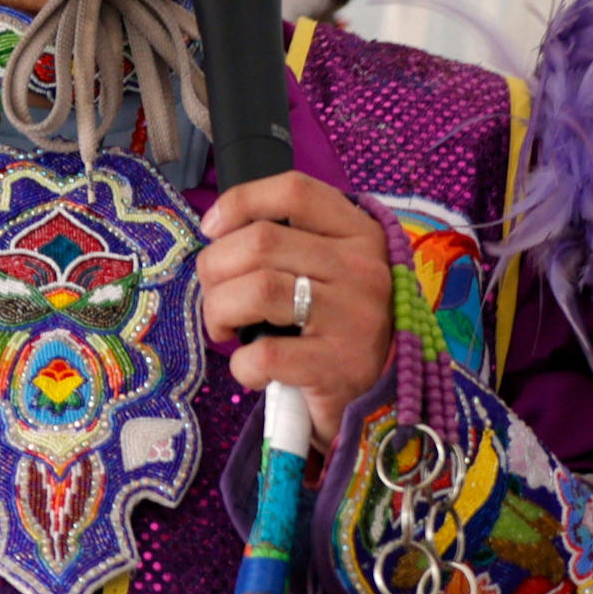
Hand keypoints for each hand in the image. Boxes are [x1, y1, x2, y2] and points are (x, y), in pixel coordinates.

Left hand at [197, 172, 397, 445]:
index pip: (295, 191)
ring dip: (220, 311)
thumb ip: (290, 244)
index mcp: (360, 234)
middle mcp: (363, 268)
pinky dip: (241, 364)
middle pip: (261, 242)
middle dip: (215, 269)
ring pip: (257, 290)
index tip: (213, 229)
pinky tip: (251, 370)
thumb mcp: (332, 272)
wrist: (379, 402)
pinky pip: (265, 354)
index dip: (241, 202)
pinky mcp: (340, 367)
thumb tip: (218, 232)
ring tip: (224, 329)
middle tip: (216, 297)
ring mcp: (355, 317)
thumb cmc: (339, 327)